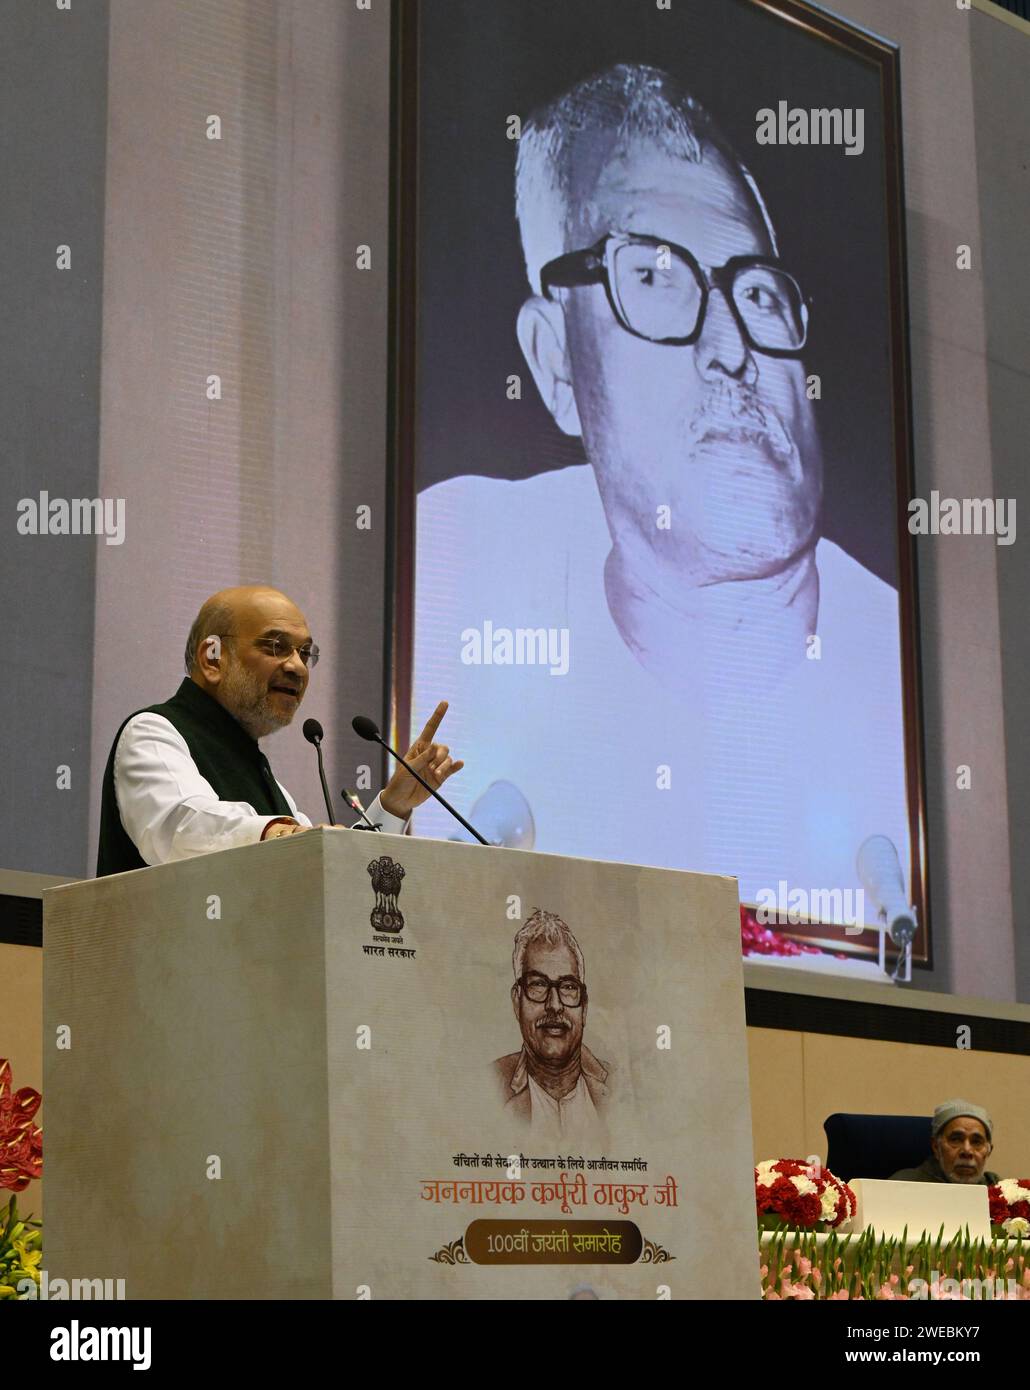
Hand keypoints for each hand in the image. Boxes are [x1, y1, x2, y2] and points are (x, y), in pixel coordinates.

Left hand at [379, 700, 463, 818]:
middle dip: (439, 756)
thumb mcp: (407, 768)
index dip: (438, 716)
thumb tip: (434, 747)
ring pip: (447, 758)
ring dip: (443, 765)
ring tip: (435, 774)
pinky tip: (459, 764)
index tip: (445, 703)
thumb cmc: (399, 782)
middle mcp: (429, 755)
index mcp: (419, 748)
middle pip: (442, 747)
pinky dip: (456, 766)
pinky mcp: (441, 777)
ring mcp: (436, 766)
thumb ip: (421, 758)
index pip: (430, 729)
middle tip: (432, 768)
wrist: (401, 800)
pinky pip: (451, 768)